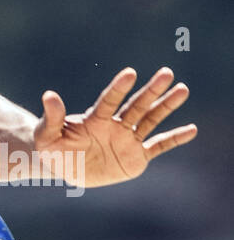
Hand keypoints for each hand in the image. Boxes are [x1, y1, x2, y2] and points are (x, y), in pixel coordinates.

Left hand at [34, 67, 195, 187]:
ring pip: (150, 120)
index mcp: (95, 119)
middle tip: (166, 73)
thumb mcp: (47, 136)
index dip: (118, 88)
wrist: (63, 166)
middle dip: (151, 91)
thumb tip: (48, 95)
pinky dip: (174, 139)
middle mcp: (115, 125)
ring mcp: (127, 139)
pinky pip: (158, 146)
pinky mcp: (135, 156)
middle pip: (136, 106)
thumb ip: (52, 118)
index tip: (130, 73)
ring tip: (182, 89)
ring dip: (166, 106)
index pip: (109, 101)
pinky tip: (192, 129)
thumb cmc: (52, 148)